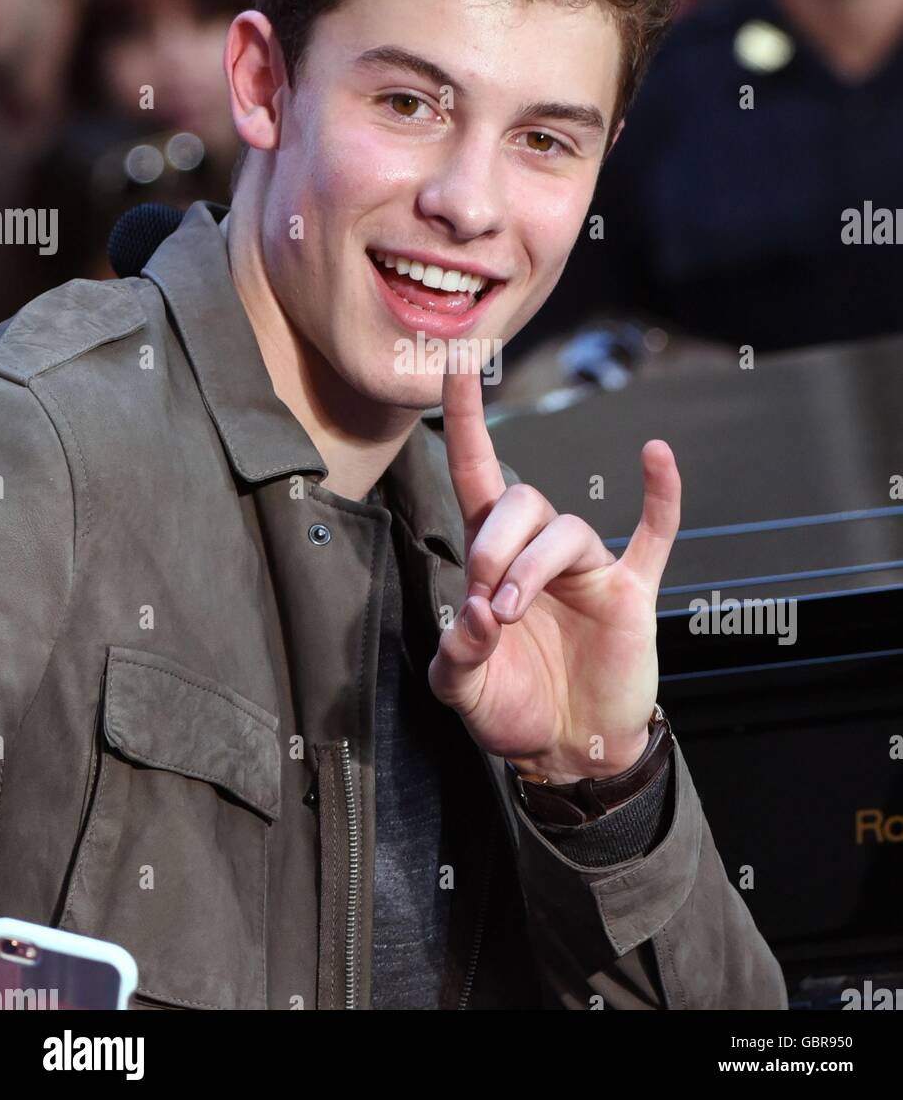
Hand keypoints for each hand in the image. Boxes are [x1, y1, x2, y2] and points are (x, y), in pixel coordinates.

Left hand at [428, 365, 680, 782]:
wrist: (571, 752)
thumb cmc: (515, 707)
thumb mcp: (462, 690)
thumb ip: (455, 654)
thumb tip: (474, 612)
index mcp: (492, 560)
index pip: (475, 473)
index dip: (465, 418)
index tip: (453, 362)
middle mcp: (539, 551)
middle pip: (520, 500)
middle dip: (493, 544)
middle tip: (485, 600)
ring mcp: (589, 568)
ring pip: (566, 529)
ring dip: (531, 565)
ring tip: (508, 611)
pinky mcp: (631, 592)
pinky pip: (655, 534)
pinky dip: (660, 496)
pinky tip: (657, 456)